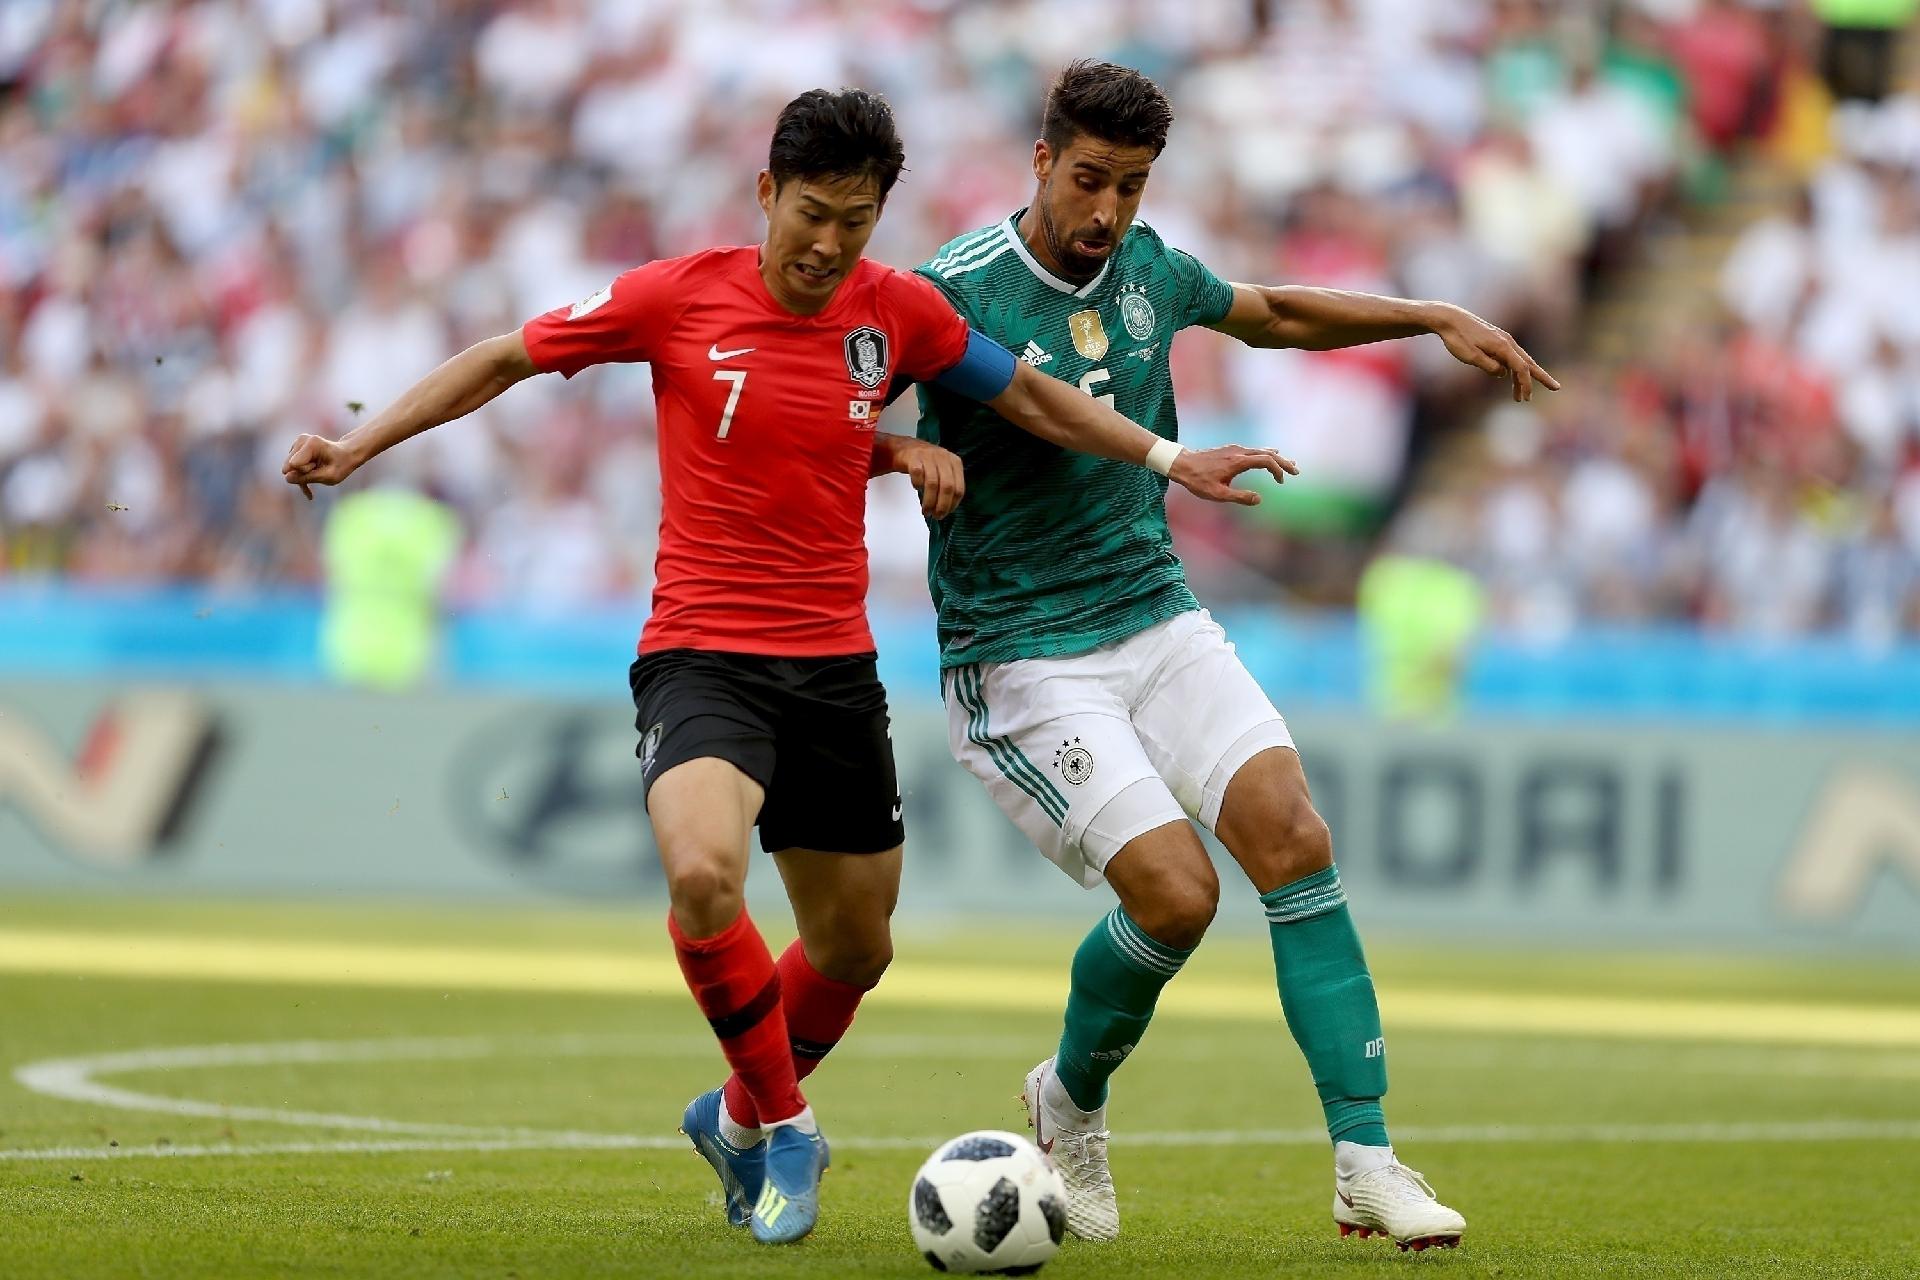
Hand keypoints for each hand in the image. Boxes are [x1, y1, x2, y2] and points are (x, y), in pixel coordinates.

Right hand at [281, 433, 361, 499]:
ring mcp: (297, 443)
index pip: (296, 466)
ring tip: (318, 472)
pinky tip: (312, 481)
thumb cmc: (340, 465)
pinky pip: (292, 468)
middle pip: (291, 467)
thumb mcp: (329, 477)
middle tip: (320, 470)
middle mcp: (301, 440)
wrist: (346, 455)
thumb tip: (286, 477)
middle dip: (304, 474)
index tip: (321, 468)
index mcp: (311, 444)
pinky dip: (301, 476)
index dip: (307, 473)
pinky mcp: (295, 449)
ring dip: (303, 475)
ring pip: (290, 469)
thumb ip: (307, 477)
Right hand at [893, 437, 965, 517]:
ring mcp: (929, 456)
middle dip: (941, 505)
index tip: (944, 514)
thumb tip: (947, 509)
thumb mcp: (942, 471)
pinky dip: (917, 484)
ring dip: (929, 501)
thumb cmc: (925, 464)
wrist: (905, 447)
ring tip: (926, 510)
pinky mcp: (914, 457)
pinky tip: (916, 488)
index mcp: (955, 462)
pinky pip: (917, 474)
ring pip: (932, 483)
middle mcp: (944, 457)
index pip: (959, 489)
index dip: (952, 505)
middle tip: (935, 515)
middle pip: (947, 487)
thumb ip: (948, 485)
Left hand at [1168, 445, 1298, 506]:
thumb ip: (1240, 497)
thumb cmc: (1198, 481)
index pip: (1266, 461)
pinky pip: (1253, 450)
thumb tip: (1259, 499)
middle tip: (1296, 471)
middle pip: (1267, 453)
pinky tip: (1269, 457)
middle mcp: (1239, 452)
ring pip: (1261, 451)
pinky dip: (1265, 455)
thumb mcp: (1218, 494)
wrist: (1182, 464)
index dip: (1277, 470)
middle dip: (1283, 462)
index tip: (1281, 481)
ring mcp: (1235, 449)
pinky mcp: (1230, 450)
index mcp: (1238, 462)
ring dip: (1276, 458)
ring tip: (1289, 464)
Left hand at [1429, 304, 1559, 400]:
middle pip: (1529, 362)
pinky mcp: (1496, 340)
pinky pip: (1510, 357)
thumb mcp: (1470, 356)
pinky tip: (1508, 378)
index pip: (1522, 369)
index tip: (1526, 398)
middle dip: (1541, 377)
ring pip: (1519, 360)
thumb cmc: (1457, 338)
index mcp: (1502, 346)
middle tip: (1556, 388)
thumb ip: (1488, 366)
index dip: (1526, 384)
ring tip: (1521, 396)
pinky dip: (1513, 369)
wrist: (1449, 318)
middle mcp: (1507, 341)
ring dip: (1522, 378)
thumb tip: (1502, 374)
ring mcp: (1502, 339)